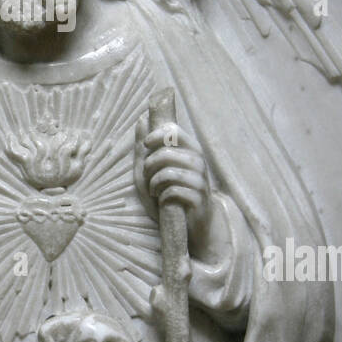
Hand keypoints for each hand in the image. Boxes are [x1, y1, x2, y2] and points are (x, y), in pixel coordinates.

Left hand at [135, 117, 212, 252]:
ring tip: (154, 190)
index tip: (146, 145)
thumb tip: (141, 118)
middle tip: (148, 177)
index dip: (156, 136)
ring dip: (154, 183)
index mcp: (190, 149)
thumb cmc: (171, 191)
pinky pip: (173, 190)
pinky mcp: (198, 198)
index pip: (174, 131)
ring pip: (168, 172)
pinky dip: (162, 196)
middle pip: (166, 153)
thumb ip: (146, 145)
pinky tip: (163, 200)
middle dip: (149, 166)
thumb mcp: (154, 167)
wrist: (192, 223)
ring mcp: (200, 180)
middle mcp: (198, 162)